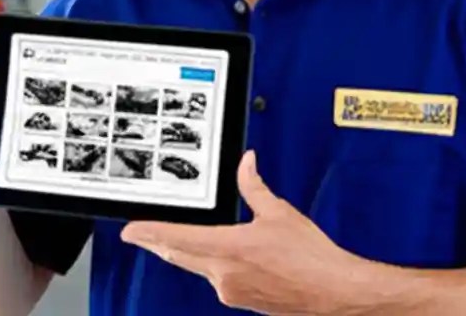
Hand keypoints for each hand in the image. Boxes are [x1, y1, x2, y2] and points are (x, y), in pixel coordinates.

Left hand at [121, 151, 373, 315]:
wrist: (336, 294)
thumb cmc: (313, 259)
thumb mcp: (279, 213)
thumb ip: (255, 187)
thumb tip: (246, 163)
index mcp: (229, 248)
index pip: (176, 238)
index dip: (148, 233)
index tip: (130, 231)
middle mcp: (224, 274)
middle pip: (178, 256)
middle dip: (158, 244)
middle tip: (140, 236)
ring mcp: (232, 290)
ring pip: (198, 268)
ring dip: (187, 255)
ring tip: (178, 243)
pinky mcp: (243, 301)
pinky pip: (218, 280)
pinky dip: (213, 266)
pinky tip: (224, 260)